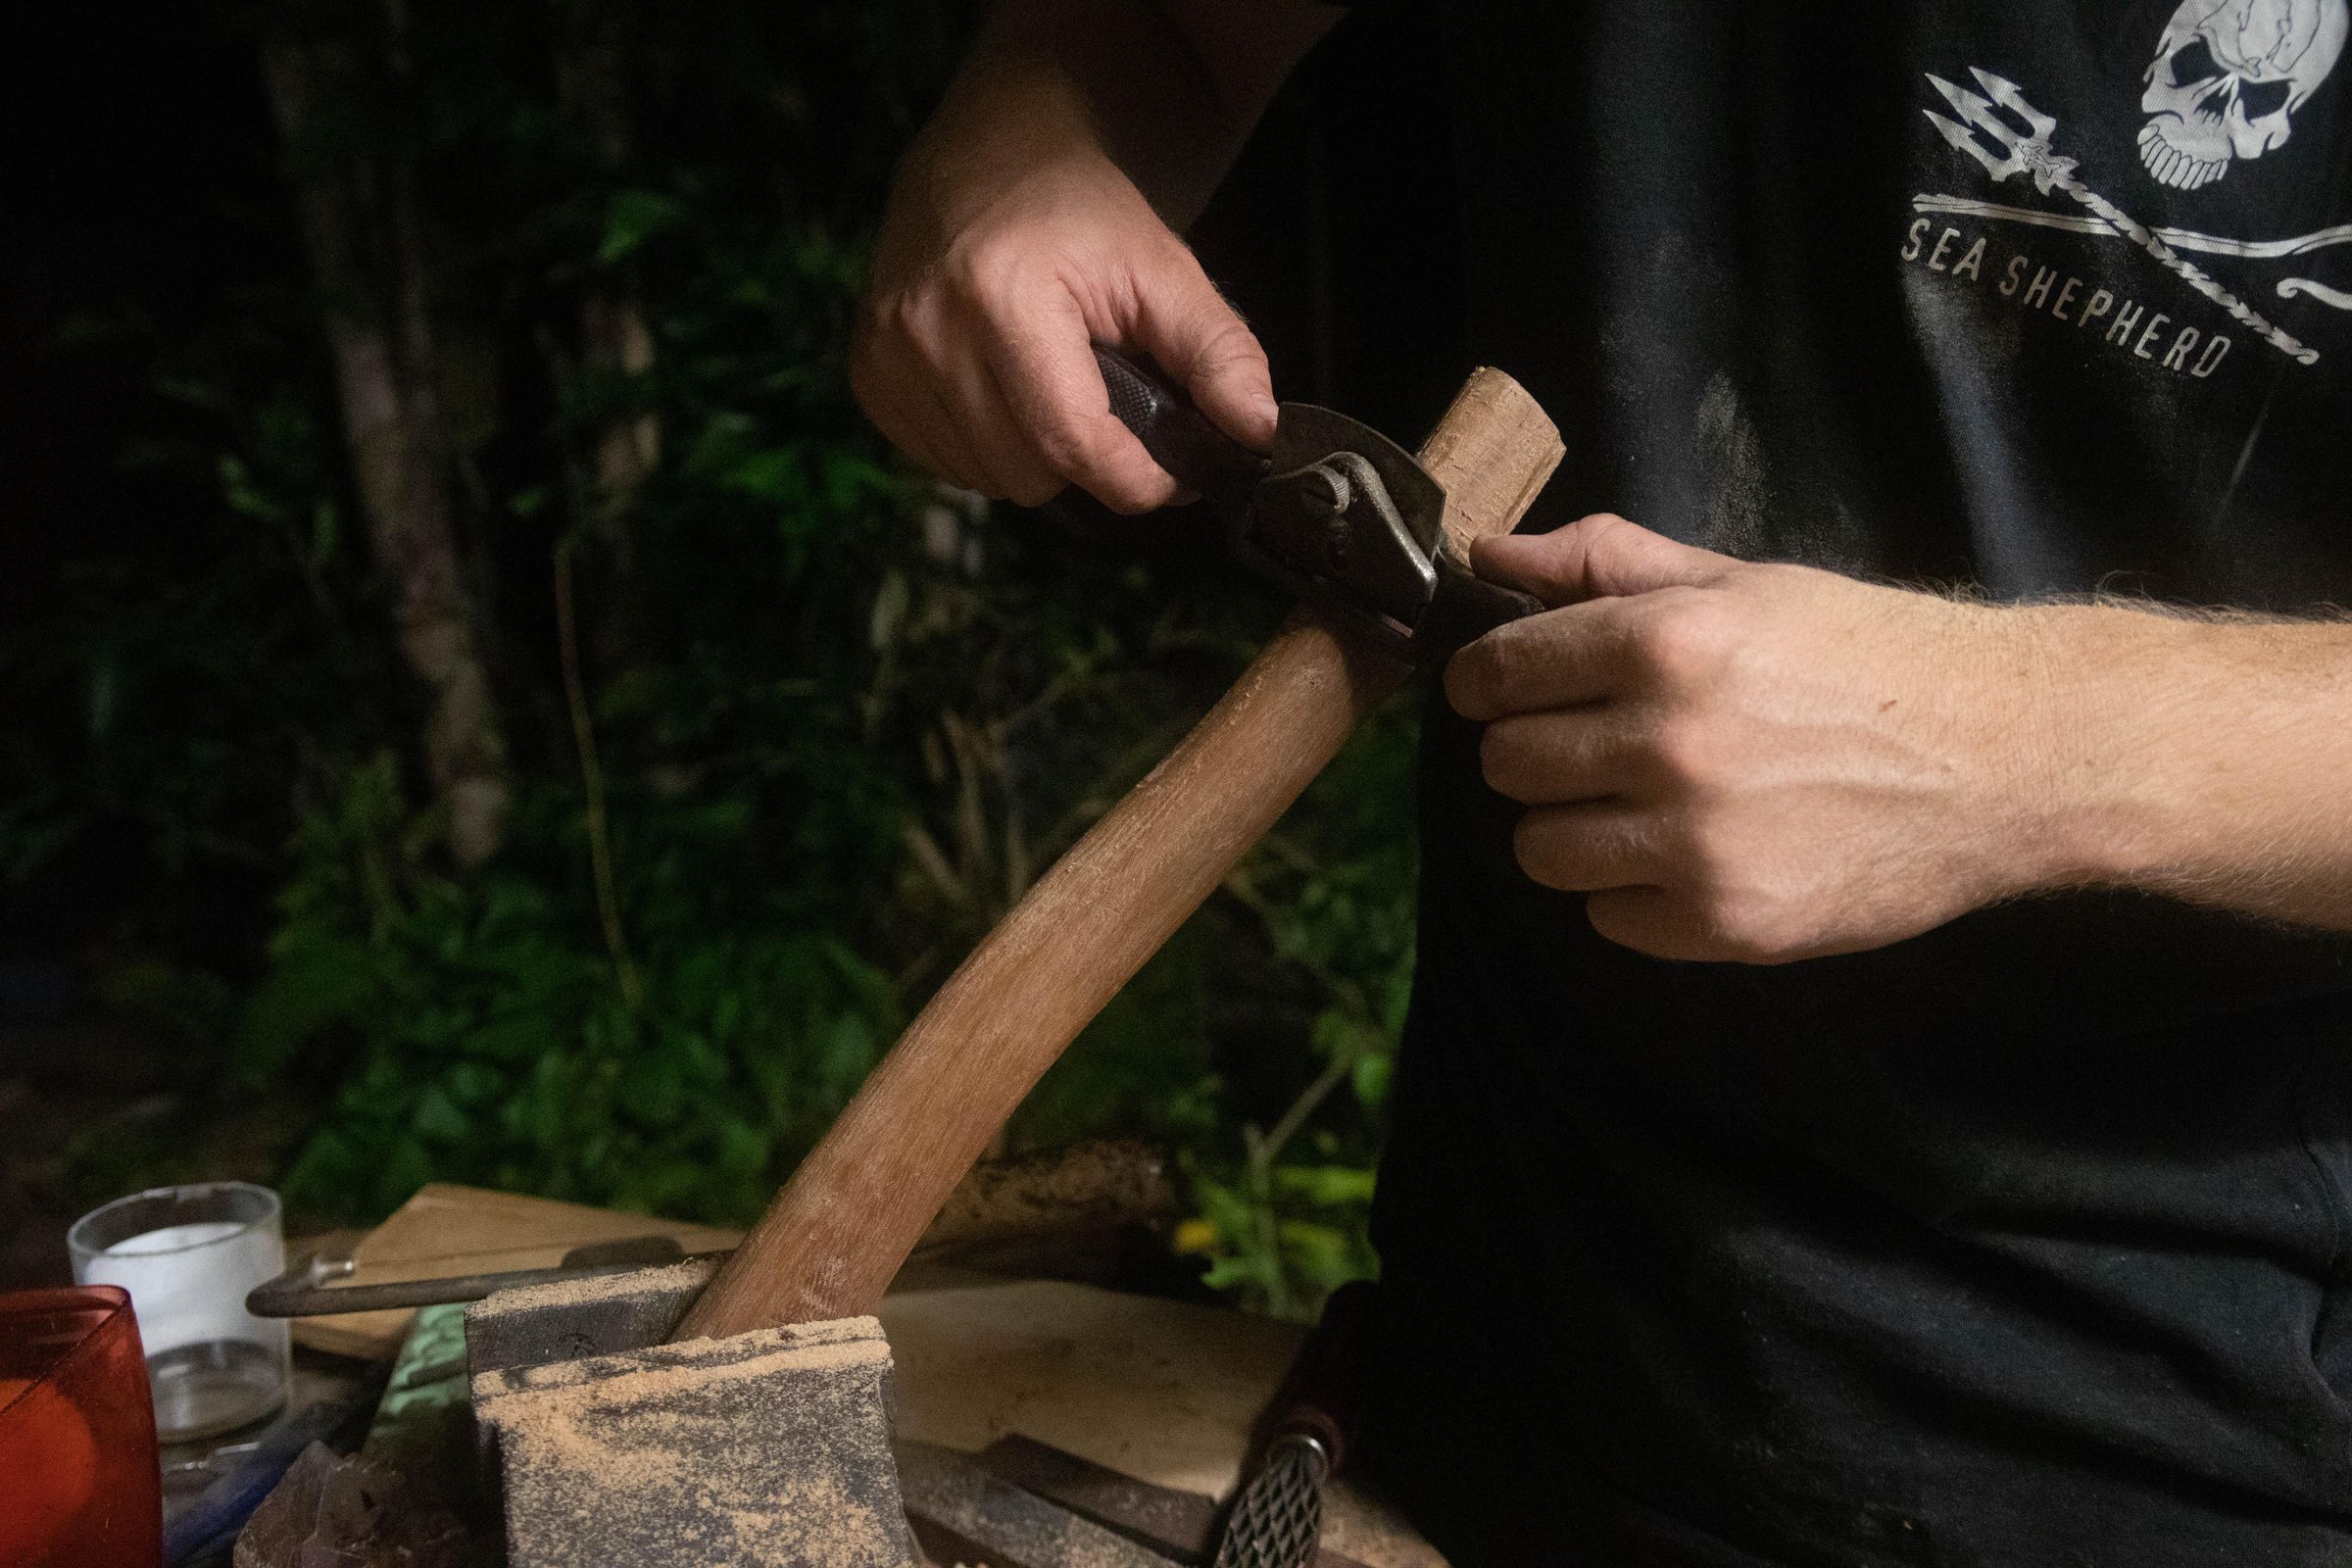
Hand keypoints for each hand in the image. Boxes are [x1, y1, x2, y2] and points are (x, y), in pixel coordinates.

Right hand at [850, 142, 1274, 512]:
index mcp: (1002, 294)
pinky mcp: (868, 376)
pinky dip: (989, 446)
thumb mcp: (1164, 268)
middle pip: (1032, 473)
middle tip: (1110, 399)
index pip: (1074, 443)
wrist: (988, 157)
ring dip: (1037, 455)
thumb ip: (1218, 351)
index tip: (1174, 474)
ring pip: (989, 479)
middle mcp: (928, 328)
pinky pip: (946, 464)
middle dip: (1088, 457)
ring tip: (1054, 385)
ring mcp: (887, 355)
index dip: (1138, 478)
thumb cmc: (1079, 213)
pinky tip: (1005, 388)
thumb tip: (1256, 431)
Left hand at [1445, 516, 2080, 962]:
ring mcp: (1696, 844)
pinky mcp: (1728, 923)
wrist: (2010, 755)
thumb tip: (1489, 551)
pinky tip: (1689, 855)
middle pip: (1507, 766)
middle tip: (1588, 746)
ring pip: (1540, 851)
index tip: (1501, 689)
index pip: (1497, 674)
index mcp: (1662, 643)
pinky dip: (1632, 894)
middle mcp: (1668, 745)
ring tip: (1635, 805)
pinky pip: (1608, 919)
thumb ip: (1605, 563)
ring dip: (1572, 828)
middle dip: (1533, 752)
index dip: (1485, 681)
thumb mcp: (1741, 581)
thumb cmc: (1872, 657)